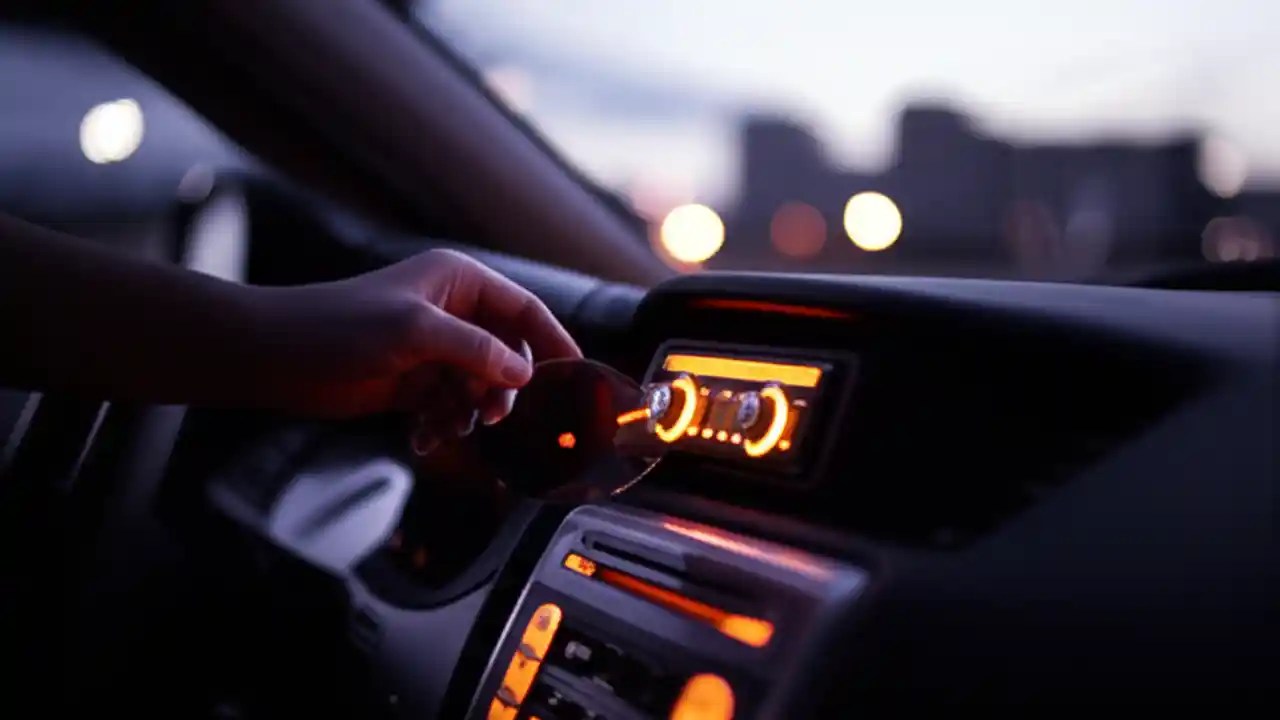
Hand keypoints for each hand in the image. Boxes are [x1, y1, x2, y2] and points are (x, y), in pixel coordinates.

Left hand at [247, 249, 580, 421]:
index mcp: (458, 282)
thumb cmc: (337, 326)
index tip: (574, 376)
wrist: (275, 356)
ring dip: (466, 415)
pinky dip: (441, 427)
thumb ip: (477, 351)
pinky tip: (420, 439)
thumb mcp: (415, 331)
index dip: (552, 341)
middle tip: (490, 416)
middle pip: (506, 356)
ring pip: (478, 389)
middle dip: (499, 390)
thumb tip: (525, 374)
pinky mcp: (413, 383)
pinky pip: (448, 410)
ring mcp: (432, 349)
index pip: (524, 310)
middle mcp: (451, 312)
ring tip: (441, 428)